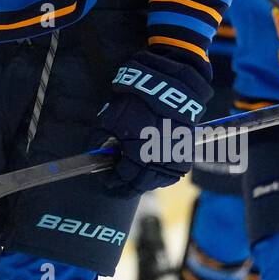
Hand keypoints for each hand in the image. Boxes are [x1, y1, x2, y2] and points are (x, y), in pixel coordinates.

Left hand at [97, 50, 212, 196]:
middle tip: (118, 187)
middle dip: (126, 188)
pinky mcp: (184, 154)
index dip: (112, 180)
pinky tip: (151, 175)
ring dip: (143, 185)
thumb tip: (94, 151)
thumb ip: (99, 138)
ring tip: (133, 182)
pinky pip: (172, 175)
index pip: (122, 177)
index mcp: (138, 155)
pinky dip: (160, 178)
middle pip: (139, 185)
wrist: (168, 91)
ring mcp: (172, 159)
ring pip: (156, 182)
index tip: (106, 180)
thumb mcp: (111, 118)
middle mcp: (157, 162)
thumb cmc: (136, 104)